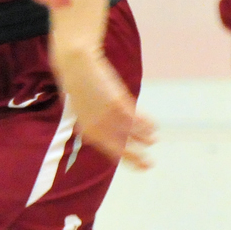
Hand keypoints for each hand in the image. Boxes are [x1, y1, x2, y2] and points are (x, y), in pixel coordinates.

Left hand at [52, 49, 156, 168]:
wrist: (75, 64)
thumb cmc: (76, 83)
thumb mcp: (81, 104)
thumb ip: (91, 117)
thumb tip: (104, 124)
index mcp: (84, 127)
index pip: (105, 147)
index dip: (121, 156)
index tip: (134, 164)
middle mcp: (94, 124)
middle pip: (118, 145)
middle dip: (134, 156)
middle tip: (149, 165)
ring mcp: (105, 114)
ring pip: (128, 132)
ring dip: (143, 138)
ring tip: (154, 141)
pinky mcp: (116, 101)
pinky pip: (134, 117)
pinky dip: (145, 124)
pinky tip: (154, 127)